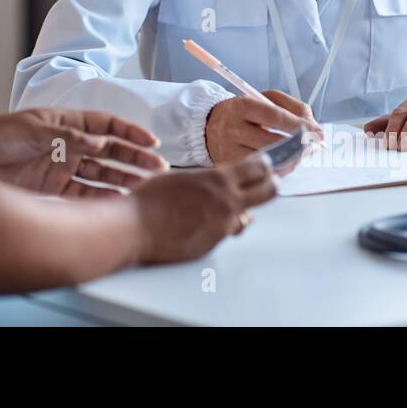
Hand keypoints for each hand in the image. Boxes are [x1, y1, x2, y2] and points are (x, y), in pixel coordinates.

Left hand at [0, 109, 167, 196]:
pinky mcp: (53, 191)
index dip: (129, 132)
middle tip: (159, 169)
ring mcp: (61, 168)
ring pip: (102, 174)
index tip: (151, 142)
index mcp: (63, 123)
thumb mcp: (30, 130)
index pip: (105, 125)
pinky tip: (120, 203)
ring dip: (124, 180)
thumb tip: (99, 142)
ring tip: (146, 188)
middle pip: (109, 152)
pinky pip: (85, 194)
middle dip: (135, 159)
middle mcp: (67, 145)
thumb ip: (66, 137)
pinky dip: (103, 199)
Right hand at [131, 155, 280, 263]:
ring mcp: (222, 226)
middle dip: (271, 184)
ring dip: (242, 211)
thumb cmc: (150, 199)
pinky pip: (225, 233)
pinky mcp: (213, 244)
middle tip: (269, 181)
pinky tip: (202, 222)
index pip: (258, 169)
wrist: (135, 227)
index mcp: (218, 180)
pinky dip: (220, 227)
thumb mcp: (182, 178)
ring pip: (247, 217)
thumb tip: (221, 183)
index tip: (267, 163)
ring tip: (228, 207)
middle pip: (268, 192)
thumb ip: (208, 181)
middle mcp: (227, 203)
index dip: (265, 165)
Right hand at [204, 90, 324, 163]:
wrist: (211, 127)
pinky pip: (261, 173)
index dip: (300, 125)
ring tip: (301, 154)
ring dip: (292, 159)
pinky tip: (285, 162)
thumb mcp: (264, 99)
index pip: (275, 116)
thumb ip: (292, 107)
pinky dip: (279, 169)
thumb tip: (313, 126)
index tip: (317, 132)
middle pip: (273, 141)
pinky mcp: (230, 167)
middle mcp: (233, 128)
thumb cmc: (245, 114)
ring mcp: (230, 150)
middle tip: (314, 146)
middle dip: (299, 145)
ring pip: (269, 160)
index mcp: (242, 106)